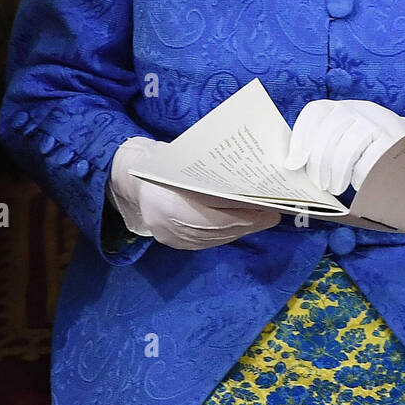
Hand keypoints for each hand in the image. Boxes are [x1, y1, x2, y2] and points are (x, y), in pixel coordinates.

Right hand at [107, 136, 281, 249]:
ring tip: (264, 218)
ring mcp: (169, 237)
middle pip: (218, 229)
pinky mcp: (175, 243)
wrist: (131, 175)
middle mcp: (166, 225)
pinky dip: (229, 233)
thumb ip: (212, 176)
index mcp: (165, 202)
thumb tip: (248, 183)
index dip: (244, 215)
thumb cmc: (163, 161)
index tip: (269, 208)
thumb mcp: (186, 160)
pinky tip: (244, 224)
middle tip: (274, 213)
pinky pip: (208, 242)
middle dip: (249, 222)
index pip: (213, 216)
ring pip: (215, 238)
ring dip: (243, 229)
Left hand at [285, 99, 404, 193]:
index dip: (300, 138)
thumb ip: (321, 145)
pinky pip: (368, 163)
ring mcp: (377, 122)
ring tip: (336, 187)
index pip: (315, 112)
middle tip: (319, 184)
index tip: (294, 163)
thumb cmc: (369, 149)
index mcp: (341, 107)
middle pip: (327, 133)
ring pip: (346, 149)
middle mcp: (359, 108)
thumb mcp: (346, 137)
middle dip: (318, 164)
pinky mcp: (393, 141)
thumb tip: (292, 166)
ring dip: (337, 174)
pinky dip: (359, 178)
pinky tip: (359, 184)